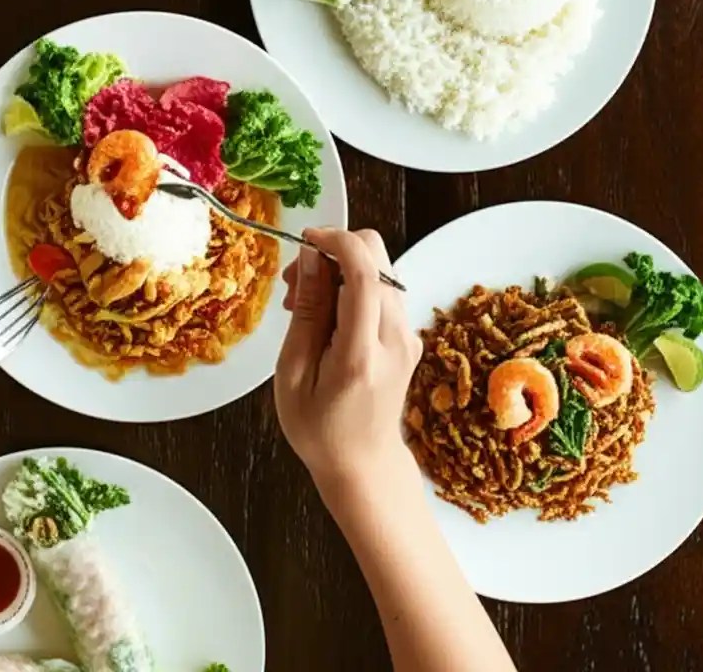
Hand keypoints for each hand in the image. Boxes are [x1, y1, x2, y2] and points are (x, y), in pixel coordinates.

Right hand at [274, 229, 420, 490]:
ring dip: (342, 268)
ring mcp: (408, 336)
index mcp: (362, 354)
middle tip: (297, 282)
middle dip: (335, 252)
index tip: (305, 239)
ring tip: (305, 302)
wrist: (362, 464)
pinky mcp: (408, 335)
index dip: (335, 241)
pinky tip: (326, 313)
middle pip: (379, 258)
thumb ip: (308, 312)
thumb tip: (313, 258)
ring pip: (381, 269)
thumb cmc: (319, 429)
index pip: (364, 272)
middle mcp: (396, 339)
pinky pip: (383, 290)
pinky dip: (353, 285)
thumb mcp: (294, 373)